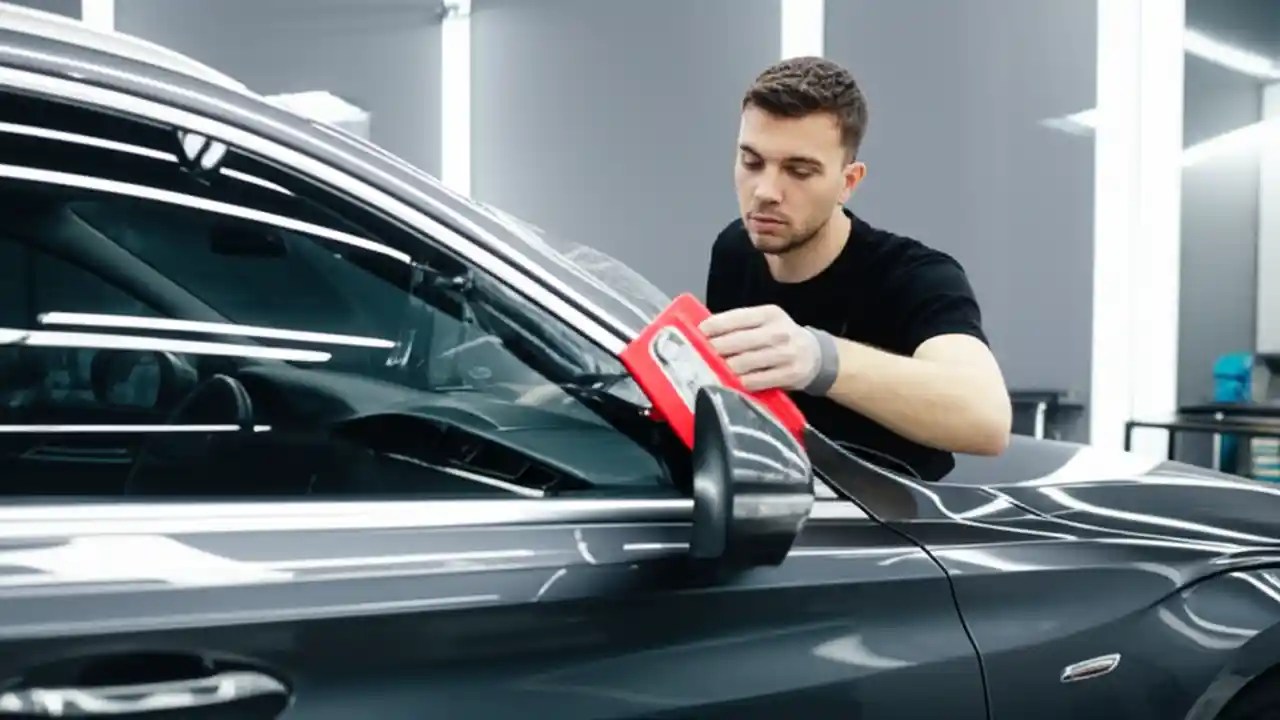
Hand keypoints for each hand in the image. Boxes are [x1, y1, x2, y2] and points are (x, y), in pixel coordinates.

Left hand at [699, 304, 820, 391]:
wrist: (816, 356)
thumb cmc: (781, 337)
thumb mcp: (767, 322)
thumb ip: (742, 325)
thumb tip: (706, 331)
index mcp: (770, 314)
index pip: (737, 317)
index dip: (715, 325)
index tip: (699, 332)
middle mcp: (779, 332)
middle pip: (739, 341)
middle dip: (717, 348)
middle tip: (701, 355)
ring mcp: (785, 354)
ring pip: (745, 362)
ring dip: (726, 367)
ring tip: (713, 369)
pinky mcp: (789, 374)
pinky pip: (757, 380)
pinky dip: (741, 382)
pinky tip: (732, 382)